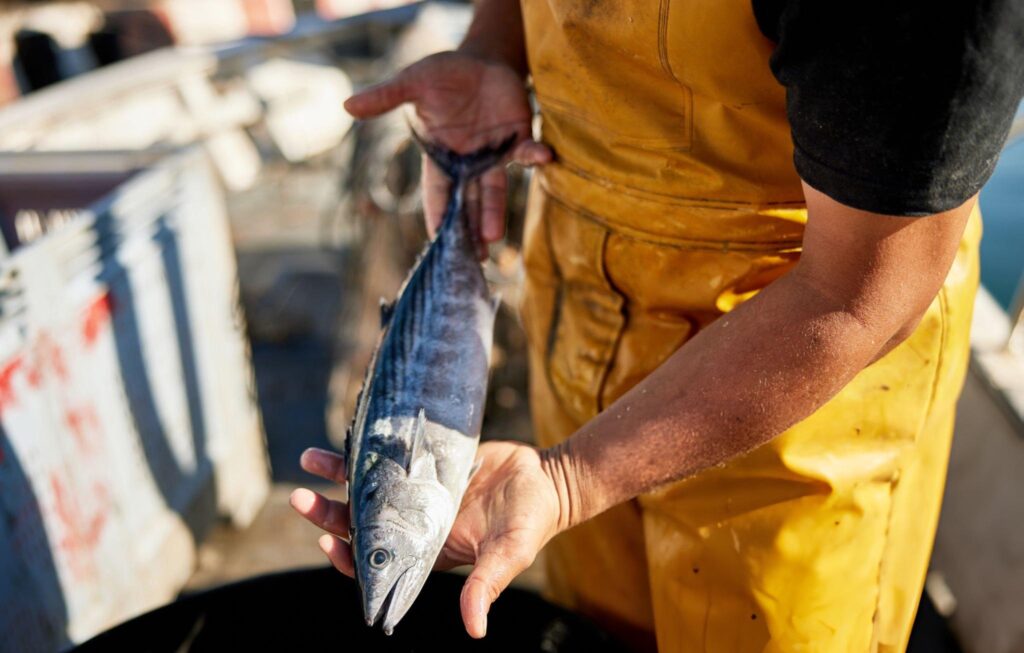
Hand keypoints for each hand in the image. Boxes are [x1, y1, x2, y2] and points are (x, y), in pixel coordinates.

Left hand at [291, 441, 565, 637]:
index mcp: (427, 550)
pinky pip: (388, 456)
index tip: (329, 544)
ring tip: (307, 460)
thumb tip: (475, 629)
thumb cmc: (529, 521)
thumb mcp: (508, 554)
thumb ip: (486, 586)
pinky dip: (366, 449)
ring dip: (336, 477)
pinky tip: (344, 437)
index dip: (349, 558)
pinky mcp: (425, 462)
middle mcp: (415, 523)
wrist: (546, 478)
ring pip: (367, 487)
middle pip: (360, 523)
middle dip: (328, 514)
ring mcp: (417, 492)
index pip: (377, 562)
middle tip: (300, 499)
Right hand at [343, 51, 551, 257]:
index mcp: (441, 157)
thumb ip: (386, 97)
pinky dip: (534, 155)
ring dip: (494, 213)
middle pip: (467, 203)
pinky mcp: (518, 138)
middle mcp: (468, 163)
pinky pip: (527, 151)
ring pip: (494, 190)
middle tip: (471, 258)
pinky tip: (543, 158)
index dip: (437, 215)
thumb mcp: (412, 83)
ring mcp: (494, 154)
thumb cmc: (444, 74)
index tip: (438, 240)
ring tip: (494, 239)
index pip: (437, 192)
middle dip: (469, 229)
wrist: (481, 60)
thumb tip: (347, 106)